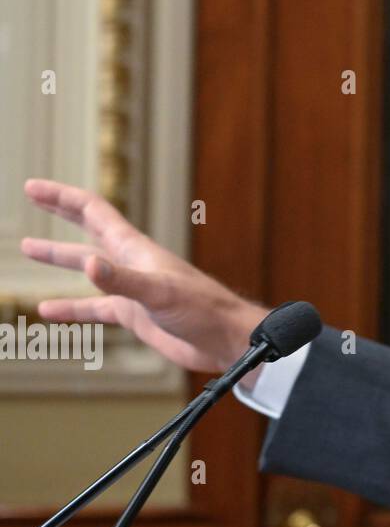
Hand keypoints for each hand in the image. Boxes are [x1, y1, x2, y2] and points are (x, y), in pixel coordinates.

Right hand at [20, 179, 265, 377]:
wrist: (224, 339)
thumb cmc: (202, 309)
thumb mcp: (159, 292)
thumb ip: (122, 280)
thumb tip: (87, 265)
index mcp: (135, 248)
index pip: (93, 212)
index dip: (62, 197)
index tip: (33, 187)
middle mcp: (130, 262)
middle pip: (88, 229)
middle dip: (60, 210)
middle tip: (33, 194)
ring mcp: (131, 287)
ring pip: (87, 268)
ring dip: (59, 256)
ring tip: (28, 247)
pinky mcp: (133, 313)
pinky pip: (94, 307)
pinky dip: (70, 308)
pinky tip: (48, 310)